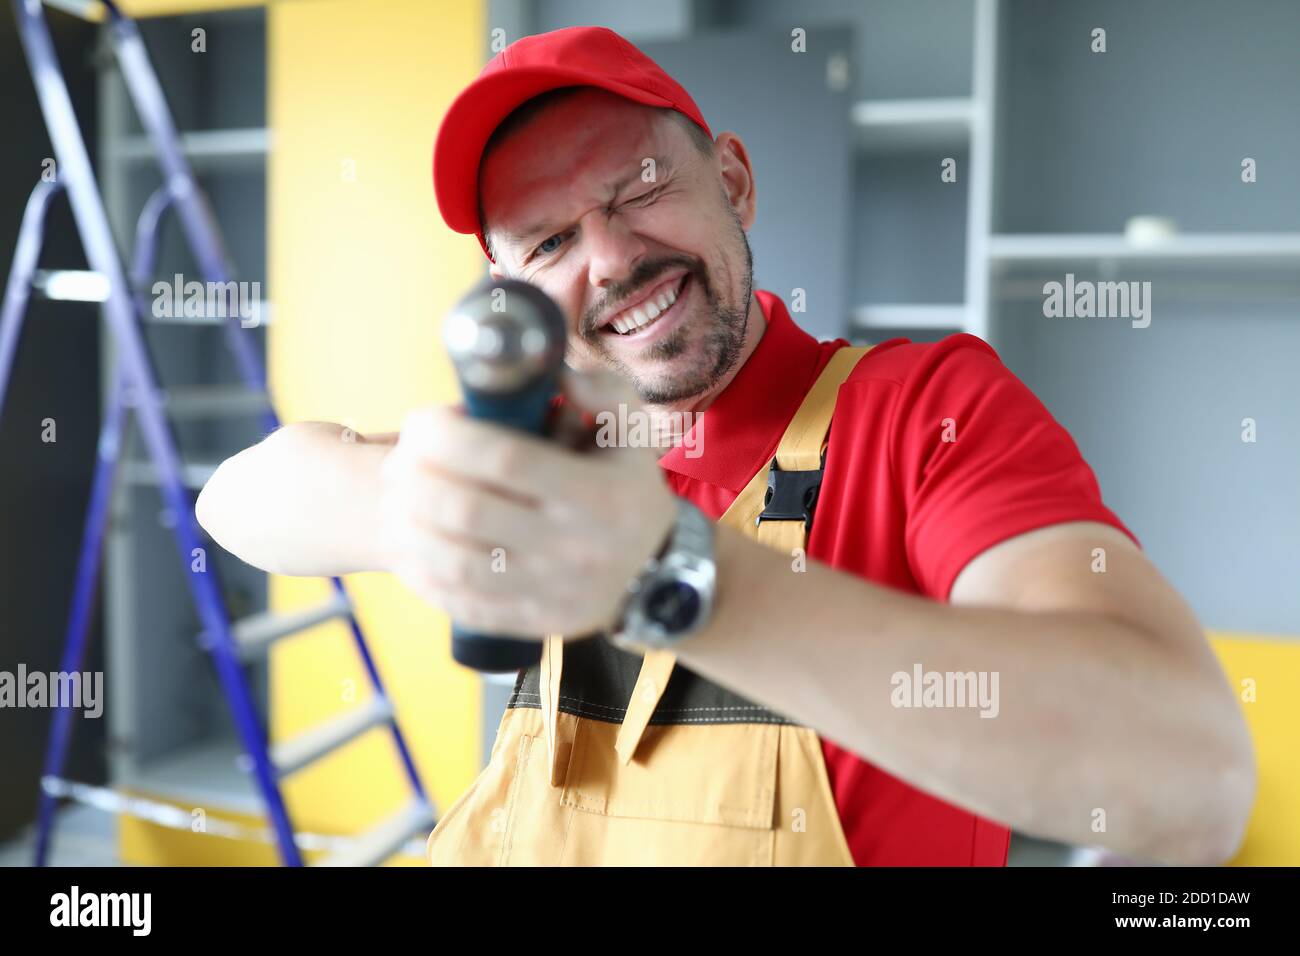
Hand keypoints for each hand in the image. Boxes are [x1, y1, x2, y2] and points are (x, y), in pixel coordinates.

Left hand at [377, 367, 677, 637]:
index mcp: (595, 492)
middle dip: (415, 479)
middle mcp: (573, 546)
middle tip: (398, 461)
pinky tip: (409, 546)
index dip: (448, 436)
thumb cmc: (629, 489)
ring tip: (395, 501)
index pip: (504, 458)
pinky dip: (422, 574)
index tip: (423, 422)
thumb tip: (555, 372)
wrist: (658, 573)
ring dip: (408, 527)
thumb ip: (600, 391)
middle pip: (467, 509)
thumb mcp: (632, 432)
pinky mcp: (532, 622)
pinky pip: (461, 603)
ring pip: (454, 562)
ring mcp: (551, 591)